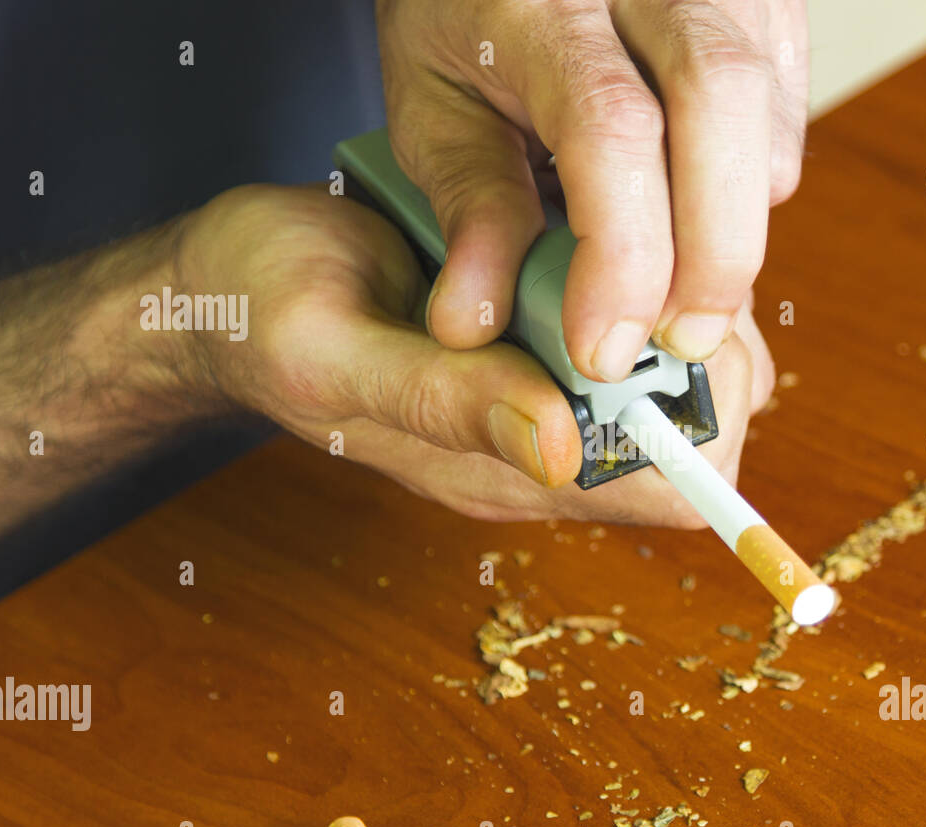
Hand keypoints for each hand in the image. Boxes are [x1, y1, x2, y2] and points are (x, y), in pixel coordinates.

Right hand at [173, 185, 774, 524]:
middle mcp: (542, 447)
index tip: (655, 333)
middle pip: (699, 429)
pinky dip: (629, 274)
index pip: (671, 494)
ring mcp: (542, 394)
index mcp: (506, 471)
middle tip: (627, 269)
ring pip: (677, 370)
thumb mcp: (337, 355)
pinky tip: (572, 234)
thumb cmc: (264, 319)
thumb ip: (443, 402)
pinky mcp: (534, 345)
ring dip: (663, 301)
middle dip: (698, 346)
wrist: (224, 291)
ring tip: (591, 244)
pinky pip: (628, 322)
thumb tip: (560, 449)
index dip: (701, 422)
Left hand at [376, 0, 806, 380]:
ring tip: (678, 275)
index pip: (610, 129)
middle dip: (714, 252)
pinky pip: (787, 115)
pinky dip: (753, 187)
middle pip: (721, 103)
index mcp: (544, 4)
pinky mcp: (766, 6)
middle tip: (682, 343)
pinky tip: (700, 206)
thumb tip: (475, 322)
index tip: (605, 349)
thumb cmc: (468, 23)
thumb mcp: (435, 111)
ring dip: (735, 226)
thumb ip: (471, 210)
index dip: (622, 256)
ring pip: (765, 115)